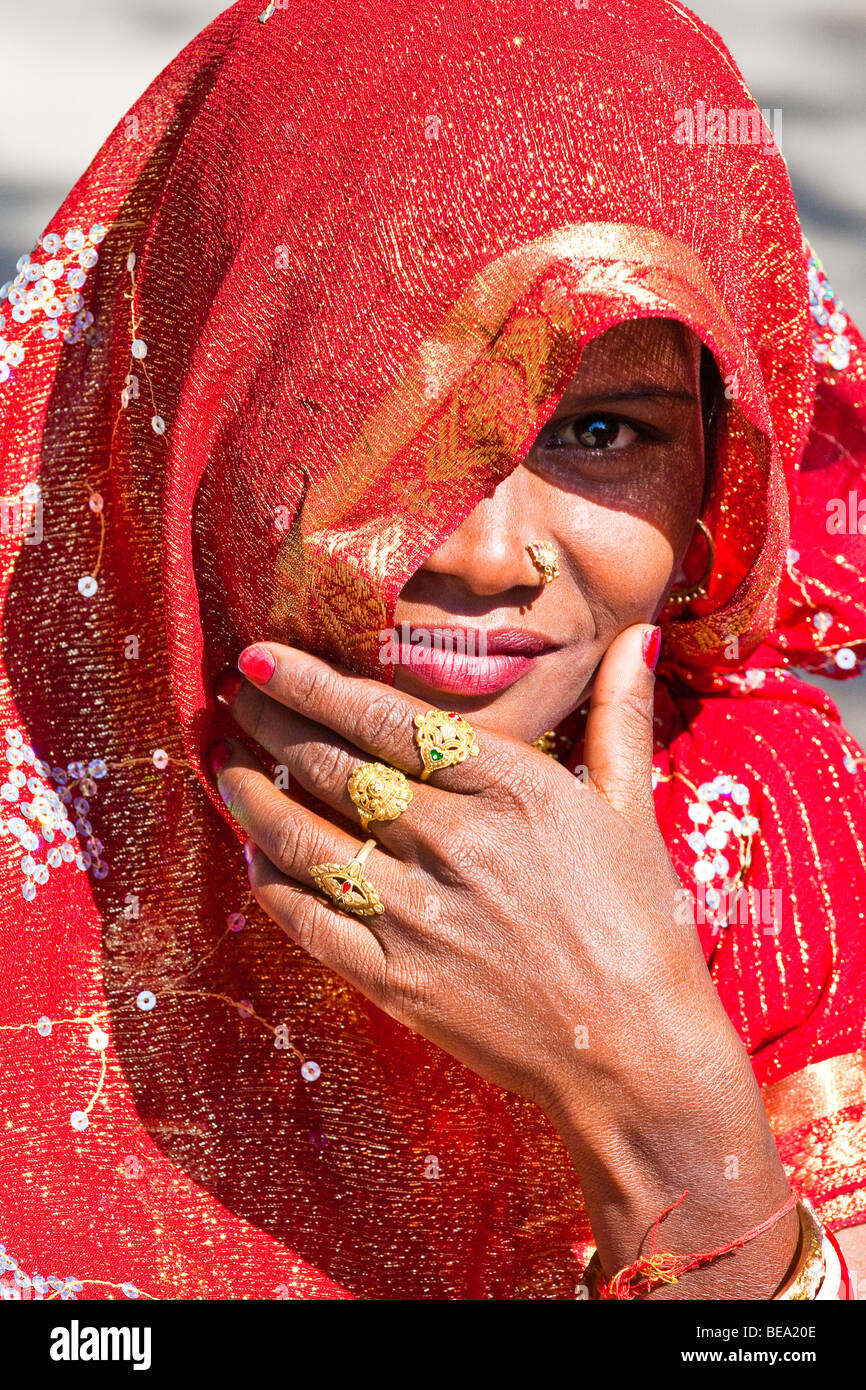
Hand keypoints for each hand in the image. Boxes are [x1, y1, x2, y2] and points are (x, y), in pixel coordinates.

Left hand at [208, 624, 798, 1295]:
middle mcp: (454, 842)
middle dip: (268, 721)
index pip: (385, 717)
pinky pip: (308, 919)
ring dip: (251, 795)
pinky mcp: (394, 979)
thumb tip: (637, 634)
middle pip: (331, 766)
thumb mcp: (632, 811)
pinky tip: (254, 854)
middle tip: (231, 694)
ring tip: (222, 760)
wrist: (637, 1055)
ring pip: (305, 837)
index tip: (260, 656)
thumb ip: (620, 717)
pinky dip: (270, 882)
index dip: (311, 682)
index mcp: (511, 788)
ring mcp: (418, 914)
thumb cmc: (642, 927)